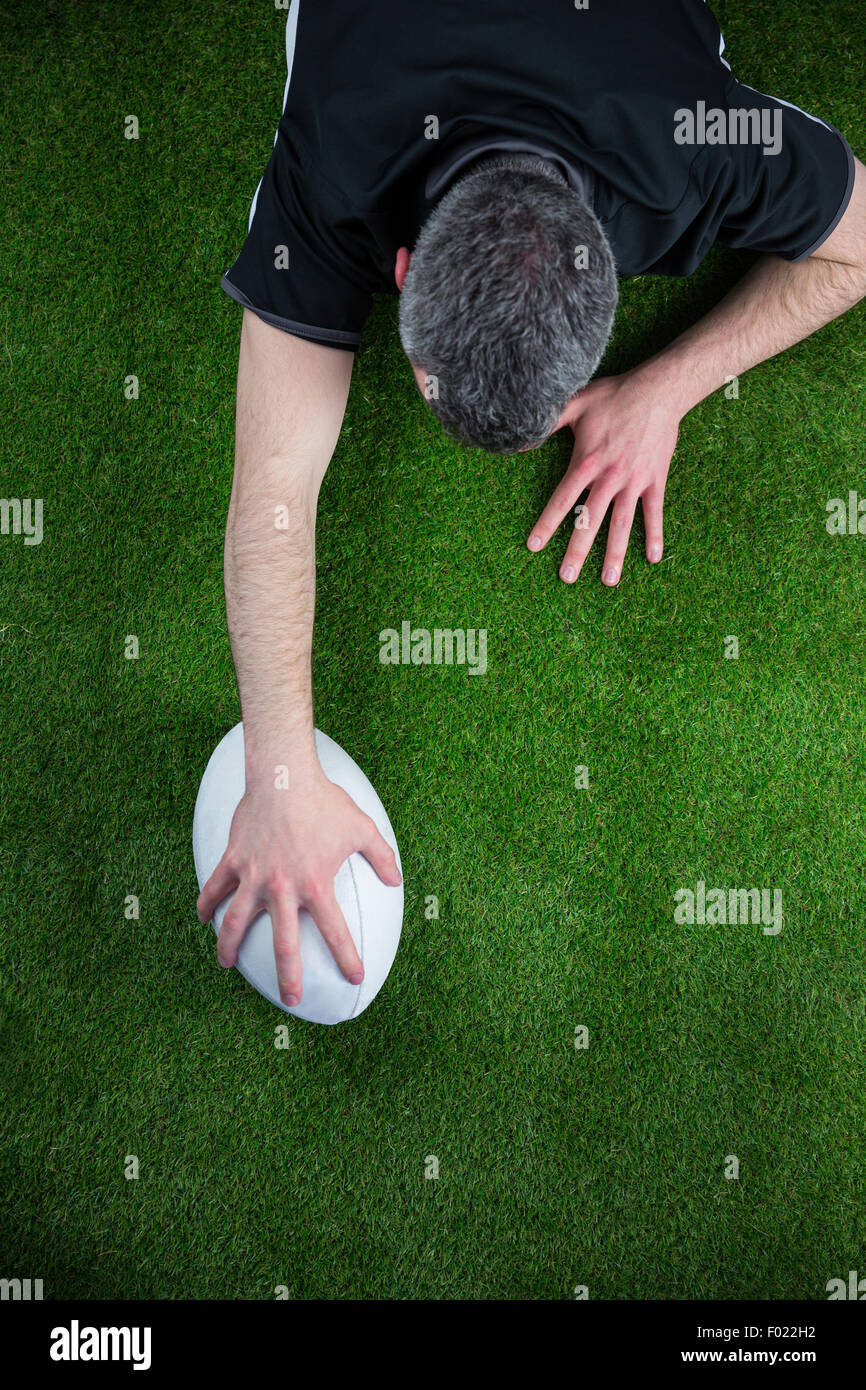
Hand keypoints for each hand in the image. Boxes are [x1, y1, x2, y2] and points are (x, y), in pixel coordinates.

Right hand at [196, 772, 401, 1006]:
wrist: (284, 776)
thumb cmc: (325, 801)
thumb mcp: (362, 828)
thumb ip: (381, 857)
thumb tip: (396, 881)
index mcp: (316, 885)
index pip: (335, 932)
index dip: (346, 958)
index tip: (354, 978)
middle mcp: (283, 888)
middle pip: (284, 944)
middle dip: (288, 977)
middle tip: (290, 1000)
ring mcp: (254, 876)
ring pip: (236, 922)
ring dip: (229, 947)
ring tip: (226, 964)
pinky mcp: (234, 861)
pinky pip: (214, 888)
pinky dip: (206, 904)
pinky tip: (203, 919)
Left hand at [527, 371, 680, 584]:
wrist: (658, 390)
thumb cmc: (614, 395)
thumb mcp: (575, 403)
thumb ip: (547, 423)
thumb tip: (517, 440)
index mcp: (586, 462)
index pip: (563, 499)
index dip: (547, 523)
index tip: (534, 546)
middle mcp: (609, 477)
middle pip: (590, 521)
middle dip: (577, 551)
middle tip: (567, 578)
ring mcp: (634, 481)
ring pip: (622, 524)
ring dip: (614, 554)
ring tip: (608, 581)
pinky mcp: (655, 480)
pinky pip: (654, 512)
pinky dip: (654, 535)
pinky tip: (652, 559)